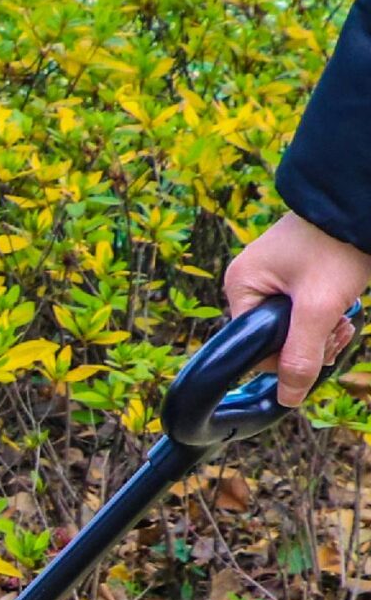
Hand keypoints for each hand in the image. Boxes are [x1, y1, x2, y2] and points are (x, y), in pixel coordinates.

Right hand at [221, 212, 370, 405]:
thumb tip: (287, 399)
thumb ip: (302, 355)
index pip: (254, 344)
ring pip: (292, 324)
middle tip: (339, 330)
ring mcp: (273, 276)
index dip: (289, 356)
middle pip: (275, 336)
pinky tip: (342, 309)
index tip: (324, 345)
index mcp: (241, 286)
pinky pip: (302, 308)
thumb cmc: (335, 246)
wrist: (359, 201)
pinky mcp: (295, 272)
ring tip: (344, 319)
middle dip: (311, 342)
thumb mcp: (319, 307)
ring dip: (321, 331)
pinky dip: (324, 314)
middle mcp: (250, 281)